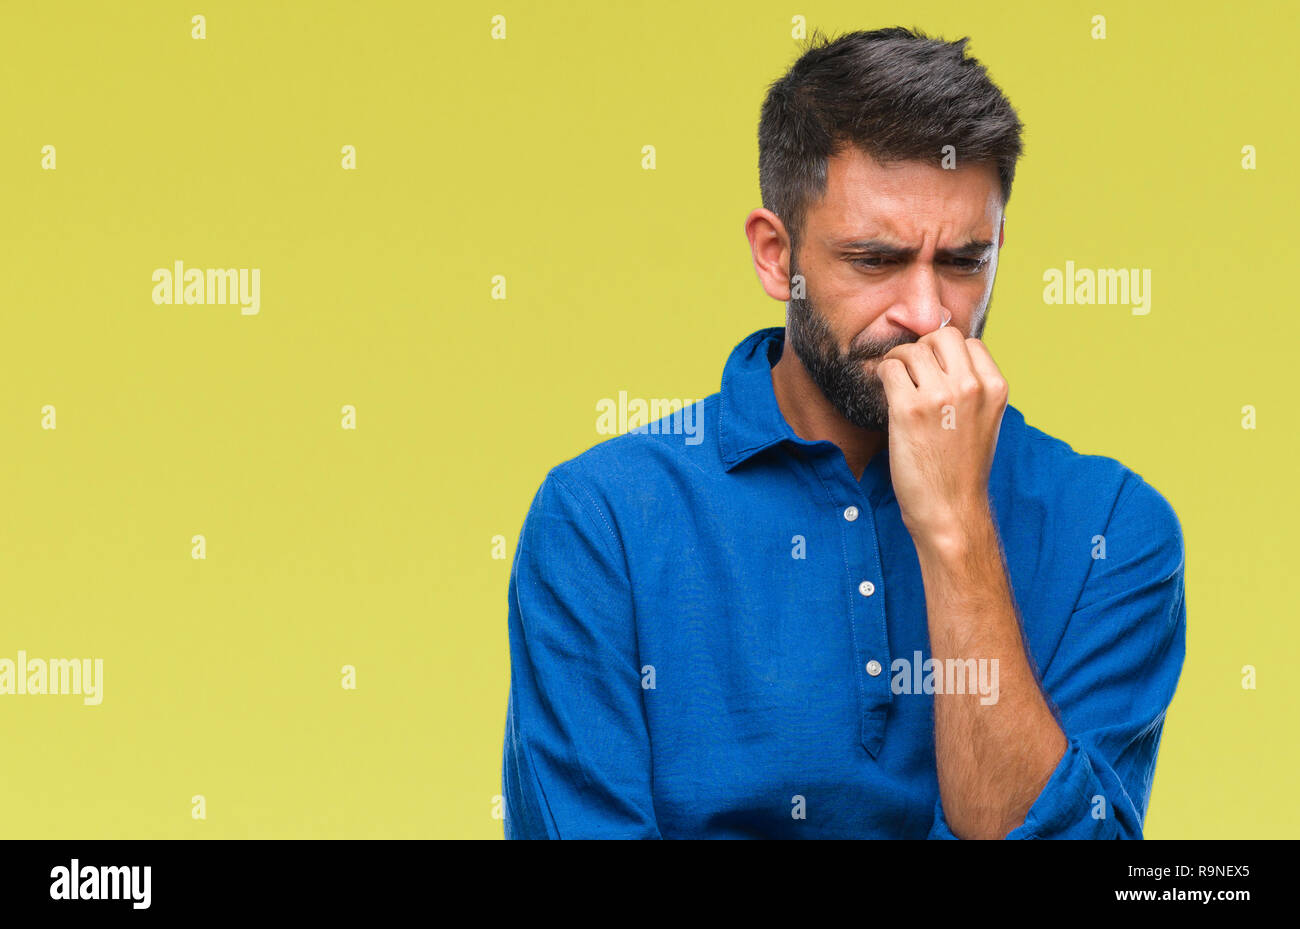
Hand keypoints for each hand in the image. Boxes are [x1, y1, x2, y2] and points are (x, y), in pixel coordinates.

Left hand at [876, 327, 1008, 551]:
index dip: (946, 354)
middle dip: (923, 349)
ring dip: (899, 363)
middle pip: (940, 336)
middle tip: (913, 374)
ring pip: (911, 350)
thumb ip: (972, 386)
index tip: (935, 373)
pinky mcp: (908, 410)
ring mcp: (939, 396)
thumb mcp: (984, 420)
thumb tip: (943, 356)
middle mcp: (970, 386)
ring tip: (899, 388)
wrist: (950, 509)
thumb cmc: (962, 468)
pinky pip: (889, 368)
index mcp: (994, 387)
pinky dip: (883, 376)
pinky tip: (887, 396)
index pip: (968, 342)